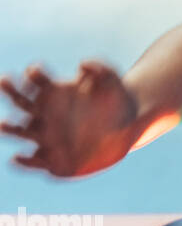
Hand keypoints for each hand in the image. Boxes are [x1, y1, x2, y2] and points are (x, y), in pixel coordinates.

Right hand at [1, 60, 138, 178]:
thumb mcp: (113, 81)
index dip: (34, 74)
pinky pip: (34, 160)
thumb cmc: (115, 99)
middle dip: (10, 91)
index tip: (35, 70)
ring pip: (21, 131)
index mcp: (55, 92)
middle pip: (20, 101)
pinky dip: (24, 161)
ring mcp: (46, 133)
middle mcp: (45, 112)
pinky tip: (17, 159)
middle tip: (3, 81)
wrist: (125, 126)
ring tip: (2, 125)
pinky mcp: (53, 155)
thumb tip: (83, 64)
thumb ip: (101, 70)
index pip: (37, 80)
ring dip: (10, 128)